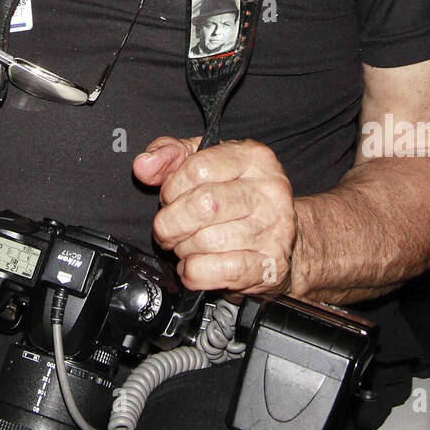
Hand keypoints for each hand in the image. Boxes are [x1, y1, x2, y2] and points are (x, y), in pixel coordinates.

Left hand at [133, 134, 297, 296]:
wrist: (285, 239)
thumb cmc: (238, 197)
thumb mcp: (206, 163)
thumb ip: (171, 156)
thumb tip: (144, 165)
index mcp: (253, 157)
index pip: (197, 168)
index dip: (171, 187)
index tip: (169, 198)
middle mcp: (269, 190)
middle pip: (202, 205)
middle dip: (171, 222)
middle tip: (168, 229)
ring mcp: (273, 228)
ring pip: (206, 241)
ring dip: (183, 249)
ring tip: (185, 246)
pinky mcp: (270, 264)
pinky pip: (217, 270)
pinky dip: (194, 272)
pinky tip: (194, 266)